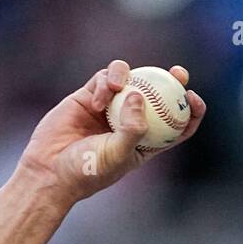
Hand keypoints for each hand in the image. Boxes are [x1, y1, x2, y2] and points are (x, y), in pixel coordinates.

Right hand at [16, 60, 205, 206]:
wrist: (49, 169)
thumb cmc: (87, 171)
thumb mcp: (116, 155)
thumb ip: (131, 128)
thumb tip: (139, 96)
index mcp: (147, 141)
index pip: (177, 124)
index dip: (191, 110)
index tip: (192, 98)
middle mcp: (132, 122)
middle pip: (160, 97)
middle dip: (173, 81)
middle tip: (178, 73)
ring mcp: (112, 107)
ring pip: (132, 81)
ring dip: (130, 77)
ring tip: (119, 88)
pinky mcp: (91, 96)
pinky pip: (105, 79)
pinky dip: (106, 83)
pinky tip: (99, 99)